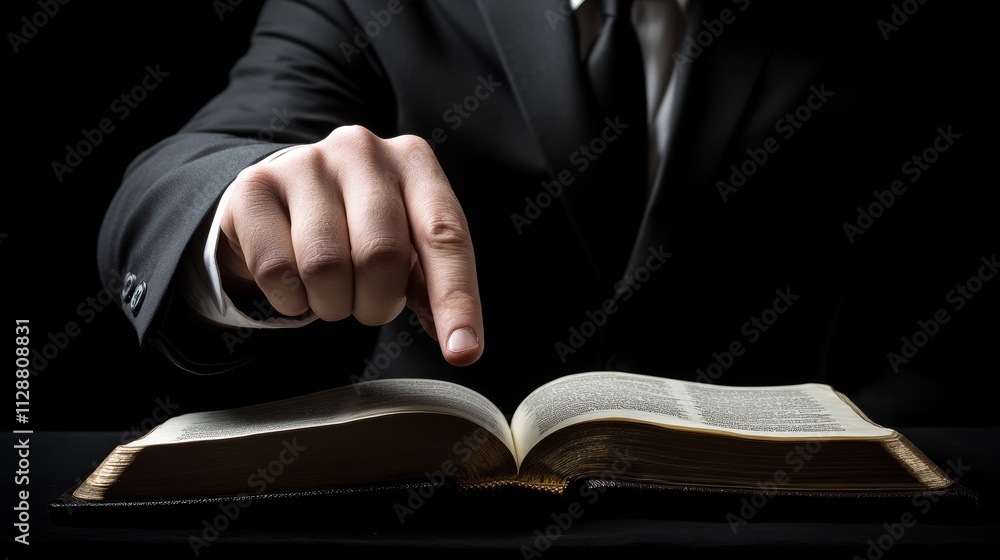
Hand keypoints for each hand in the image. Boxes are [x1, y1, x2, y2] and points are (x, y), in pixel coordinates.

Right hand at [217, 125, 482, 365]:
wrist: (284, 195)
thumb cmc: (360, 224)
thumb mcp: (408, 242)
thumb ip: (434, 284)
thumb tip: (460, 344)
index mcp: (414, 161)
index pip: (445, 236)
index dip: (456, 300)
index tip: (463, 353)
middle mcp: (362, 150)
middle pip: (381, 255)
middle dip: (378, 304)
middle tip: (369, 305)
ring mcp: (305, 163)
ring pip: (325, 267)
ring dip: (332, 304)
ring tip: (333, 292)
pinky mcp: (254, 186)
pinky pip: (277, 270)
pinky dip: (291, 300)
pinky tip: (296, 285)